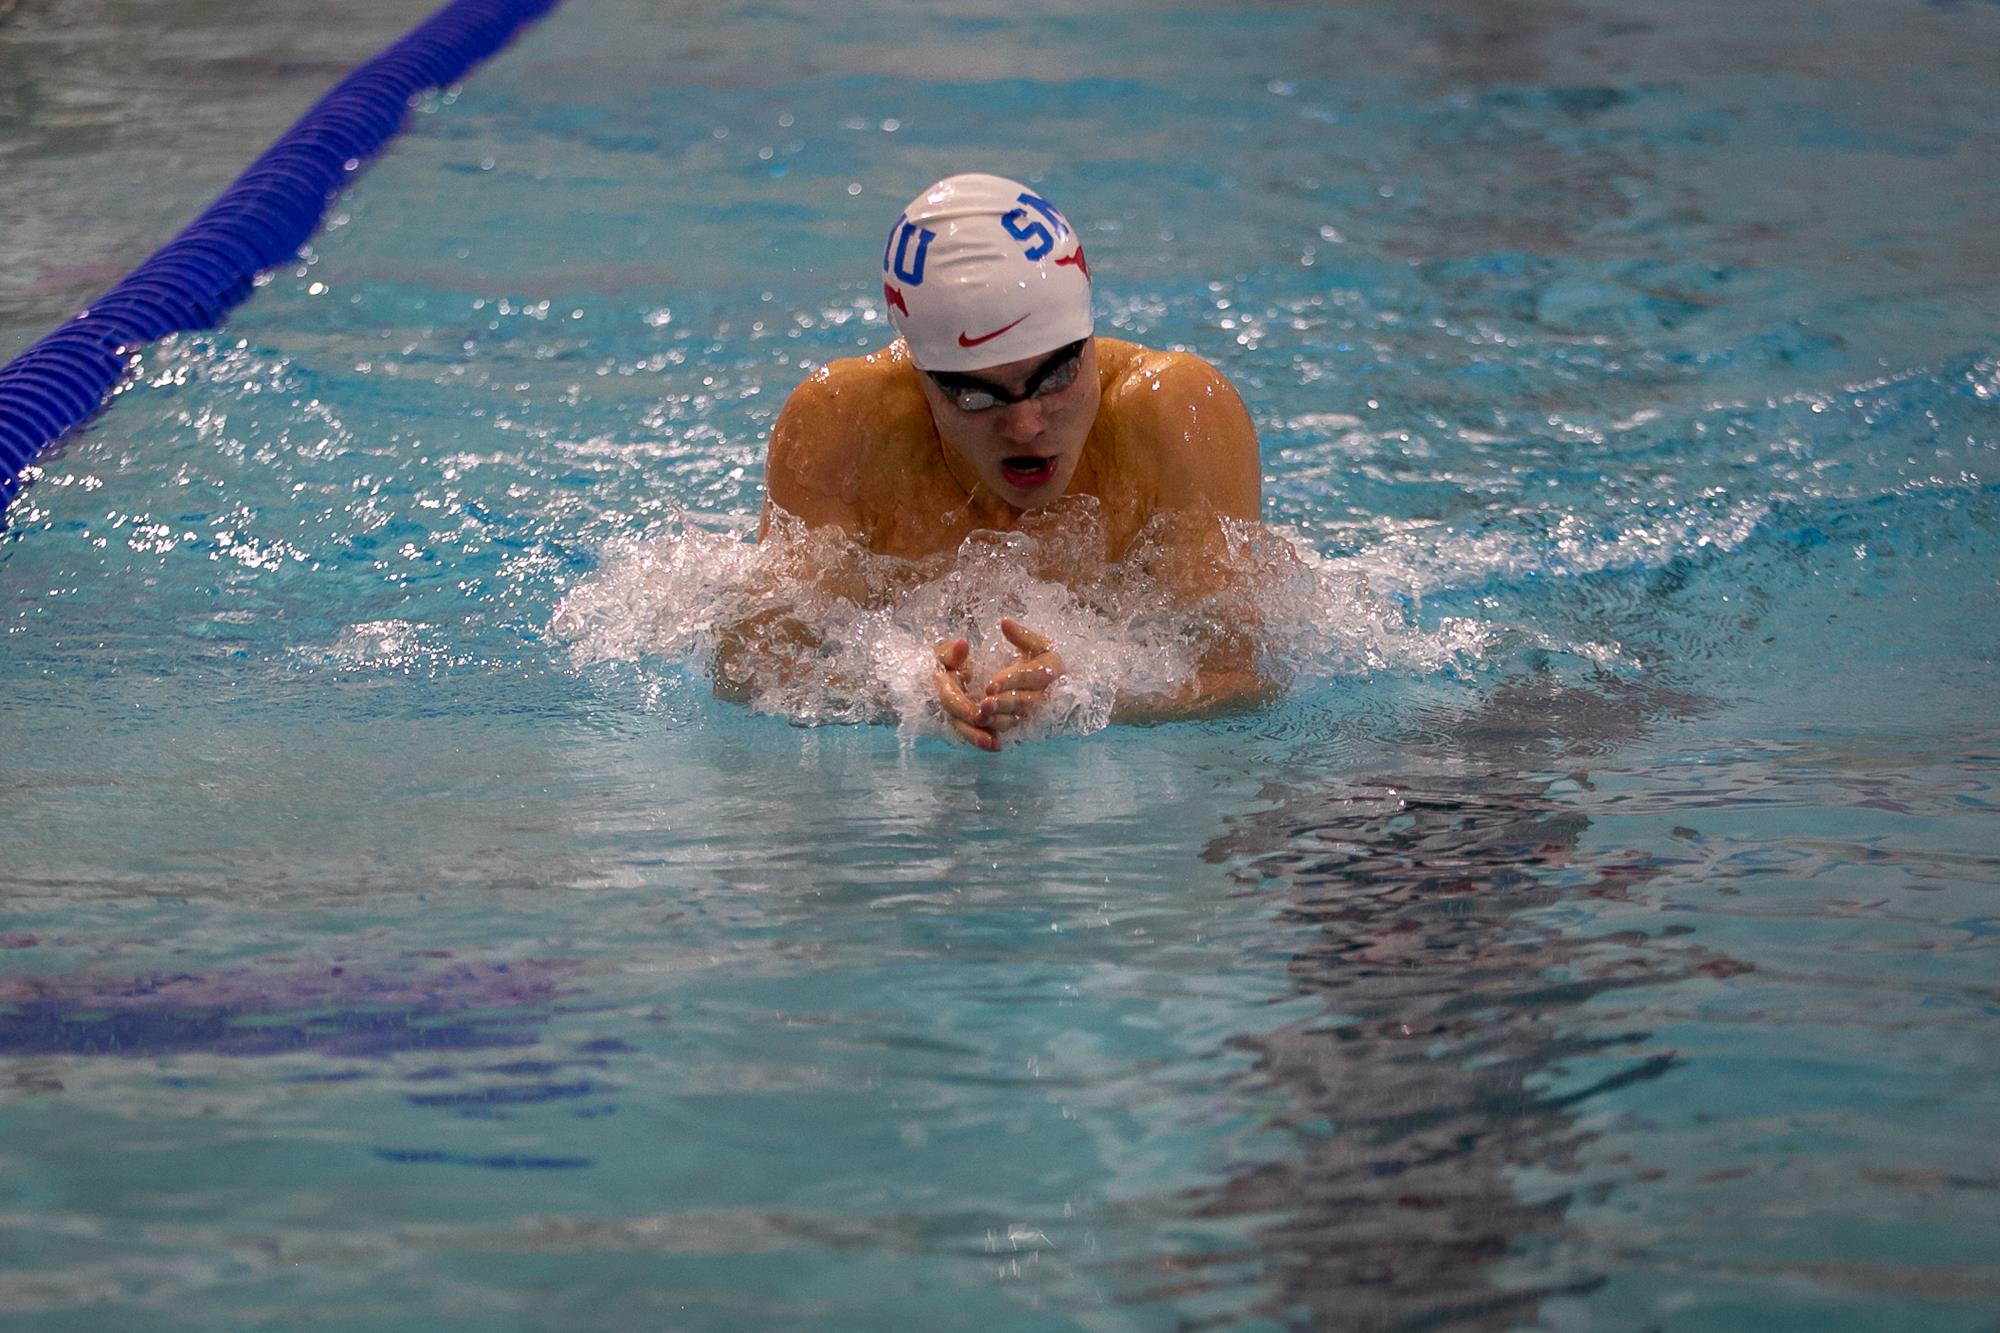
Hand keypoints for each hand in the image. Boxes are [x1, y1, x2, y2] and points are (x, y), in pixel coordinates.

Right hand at [934, 636, 999, 750]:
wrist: (941, 670)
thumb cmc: (946, 658)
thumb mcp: (947, 651)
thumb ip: (954, 651)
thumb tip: (962, 644)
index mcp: (942, 686)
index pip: (951, 700)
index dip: (964, 709)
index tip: (979, 715)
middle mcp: (948, 704)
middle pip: (957, 722)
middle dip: (973, 733)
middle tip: (989, 741)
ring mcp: (956, 714)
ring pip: (965, 730)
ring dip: (979, 739)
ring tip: (995, 745)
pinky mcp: (965, 720)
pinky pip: (974, 731)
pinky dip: (985, 738)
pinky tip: (997, 745)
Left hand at [975, 618, 1065, 737]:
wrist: (1058, 681)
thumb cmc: (1041, 657)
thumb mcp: (1037, 643)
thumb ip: (1021, 635)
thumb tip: (1004, 622)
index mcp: (1049, 669)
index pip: (1029, 676)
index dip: (1010, 681)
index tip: (990, 685)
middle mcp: (1045, 692)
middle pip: (1024, 700)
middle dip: (1003, 702)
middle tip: (984, 703)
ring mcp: (1036, 709)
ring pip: (1018, 716)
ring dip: (998, 717)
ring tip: (980, 716)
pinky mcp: (1027, 720)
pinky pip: (1013, 725)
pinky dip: (998, 727)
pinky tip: (983, 725)